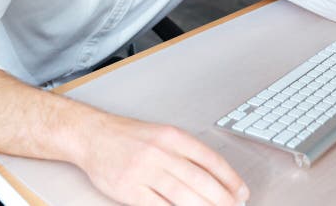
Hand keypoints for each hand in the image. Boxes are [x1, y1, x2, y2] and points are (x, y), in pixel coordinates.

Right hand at [77, 111, 248, 205]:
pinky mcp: (130, 190)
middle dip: (223, 200)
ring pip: (184, 197)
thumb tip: (217, 176)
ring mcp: (145, 172)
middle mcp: (161, 152)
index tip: (242, 193)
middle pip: (201, 182)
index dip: (231, 180)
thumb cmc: (130, 137)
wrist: (93, 136)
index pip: (211, 160)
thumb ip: (188, 154)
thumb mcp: (163, 135)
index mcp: (173, 137)